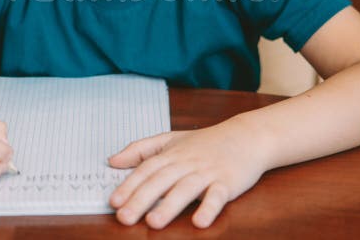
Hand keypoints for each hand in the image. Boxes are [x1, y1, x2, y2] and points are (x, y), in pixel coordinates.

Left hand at [108, 117, 266, 228]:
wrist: (246, 136)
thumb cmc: (206, 142)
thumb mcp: (171, 139)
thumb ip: (141, 149)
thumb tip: (112, 161)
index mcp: (172, 154)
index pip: (146, 169)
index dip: (129, 185)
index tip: (114, 201)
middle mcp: (187, 162)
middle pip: (161, 180)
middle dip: (141, 199)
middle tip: (124, 218)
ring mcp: (207, 172)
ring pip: (186, 188)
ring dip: (169, 205)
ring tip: (154, 222)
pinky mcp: (227, 182)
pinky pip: (217, 196)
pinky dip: (209, 208)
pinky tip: (200, 221)